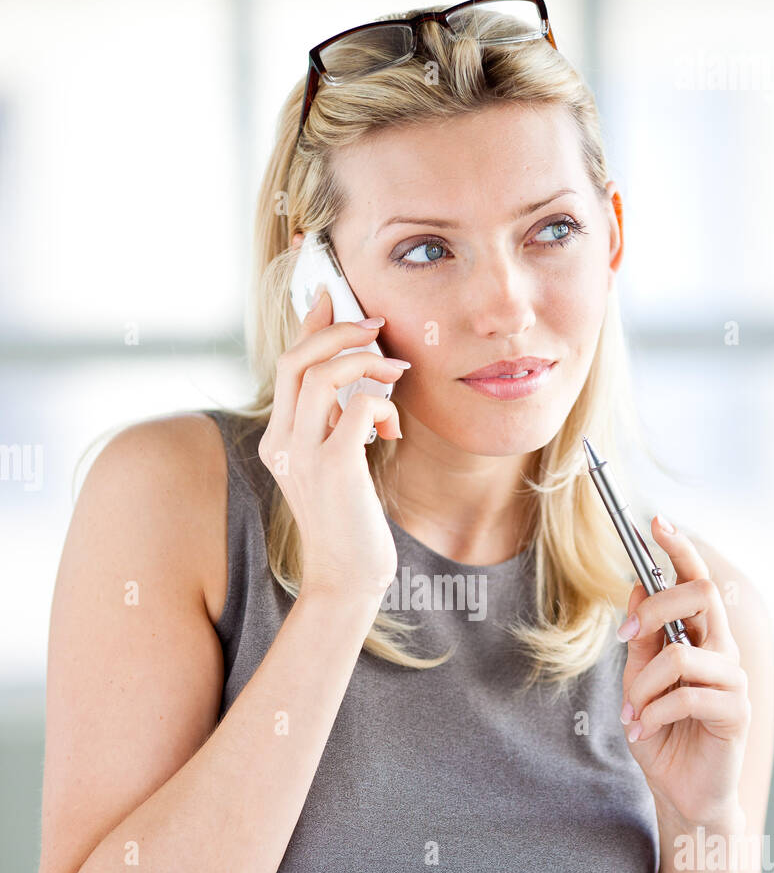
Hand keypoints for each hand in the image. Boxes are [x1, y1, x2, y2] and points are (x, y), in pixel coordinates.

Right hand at [258, 288, 408, 601]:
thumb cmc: (350, 524)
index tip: (331, 293)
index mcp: (279, 439)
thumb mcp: (336, 468)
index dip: (308, 323)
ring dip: (365, 361)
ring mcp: (303, 455)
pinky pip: (356, 408)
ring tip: (396, 372)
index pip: (286, 365)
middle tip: (376, 325)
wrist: (347, 579)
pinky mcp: (333, 469)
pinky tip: (393, 426)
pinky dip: (380, 404)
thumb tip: (358, 384)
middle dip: (339, 330)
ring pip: (322, 375)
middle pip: (297, 359)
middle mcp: (283, 443)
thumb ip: (335, 428)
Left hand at [616, 516, 750, 828]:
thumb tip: (639, 586)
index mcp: (701, 638)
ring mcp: (732, 679)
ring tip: (633, 715)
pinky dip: (653, 713)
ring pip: (680, 654)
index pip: (697, 581)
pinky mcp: (734, 711)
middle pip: (700, 596)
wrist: (681, 792)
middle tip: (628, 633)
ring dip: (644, 685)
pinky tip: (643, 732)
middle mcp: (723, 650)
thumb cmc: (662, 735)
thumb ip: (642, 640)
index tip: (655, 522)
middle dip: (655, 606)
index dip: (681, 549)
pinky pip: (685, 694)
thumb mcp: (638, 684)